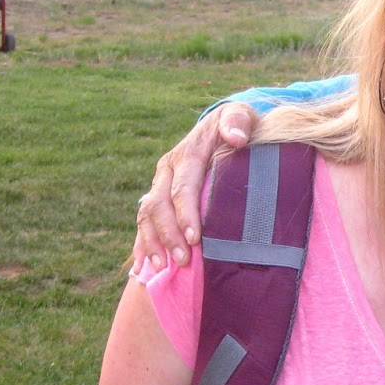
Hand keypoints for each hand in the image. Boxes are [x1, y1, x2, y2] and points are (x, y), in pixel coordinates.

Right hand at [132, 102, 256, 269]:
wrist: (224, 124)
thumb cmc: (239, 125)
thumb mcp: (241, 115)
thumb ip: (238, 122)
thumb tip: (236, 138)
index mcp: (187, 154)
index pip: (183, 187)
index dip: (186, 213)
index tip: (195, 238)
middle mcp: (167, 170)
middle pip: (159, 205)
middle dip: (168, 235)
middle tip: (183, 261)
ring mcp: (160, 184)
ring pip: (146, 215)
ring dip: (152, 243)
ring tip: (162, 269)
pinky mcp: (158, 196)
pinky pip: (144, 222)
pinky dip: (142, 243)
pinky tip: (143, 267)